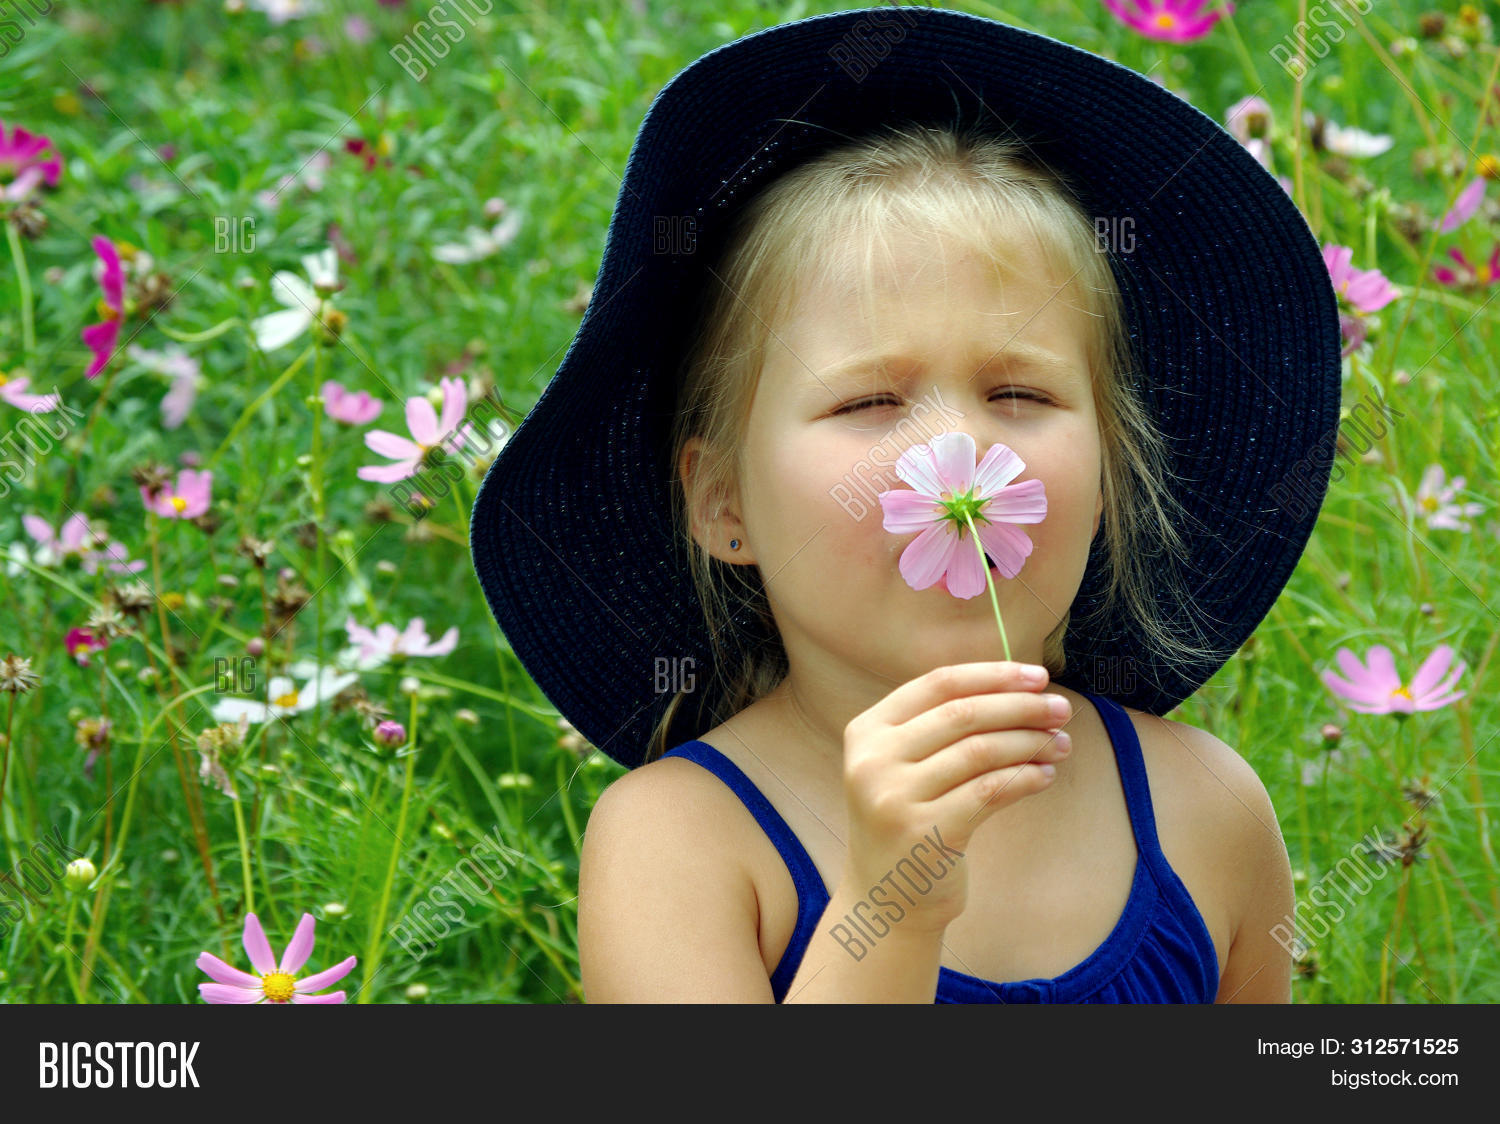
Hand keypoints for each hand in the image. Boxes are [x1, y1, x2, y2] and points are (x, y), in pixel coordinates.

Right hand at [838, 661, 1071, 932]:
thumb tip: (1020, 687)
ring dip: (1029, 743)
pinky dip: (1024, 778)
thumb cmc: (910, 821)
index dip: (993, 676)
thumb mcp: (905, 766)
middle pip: (963, 714)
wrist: (885, 900)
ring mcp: (894, 797)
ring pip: (980, 751)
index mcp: (867, 731)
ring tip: (1060, 744)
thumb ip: (942, 726)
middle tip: (1062, 710)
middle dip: (1021, 707)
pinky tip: (1045, 776)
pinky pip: (989, 792)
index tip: (1038, 676)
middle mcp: (873, 760)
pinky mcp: (923, 833)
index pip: (938, 684)